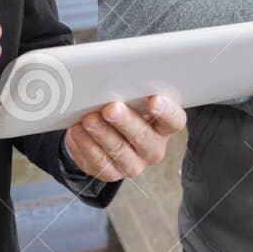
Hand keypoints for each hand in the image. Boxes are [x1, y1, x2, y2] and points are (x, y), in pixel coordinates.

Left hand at [63, 95, 186, 181]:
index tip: (154, 99)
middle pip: (144, 138)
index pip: (174, 120)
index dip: (167, 111)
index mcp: (164, 126)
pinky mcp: (112, 173)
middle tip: (111, 108)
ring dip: (102, 134)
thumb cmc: (121, 109)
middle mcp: (153, 147)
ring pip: (119, 151)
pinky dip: (87, 146)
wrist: (102, 133)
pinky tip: (78, 132)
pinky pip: (100, 163)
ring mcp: (134, 163)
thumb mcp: (130, 98)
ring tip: (89, 120)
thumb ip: (130, 91)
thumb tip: (114, 78)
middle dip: (126, 122)